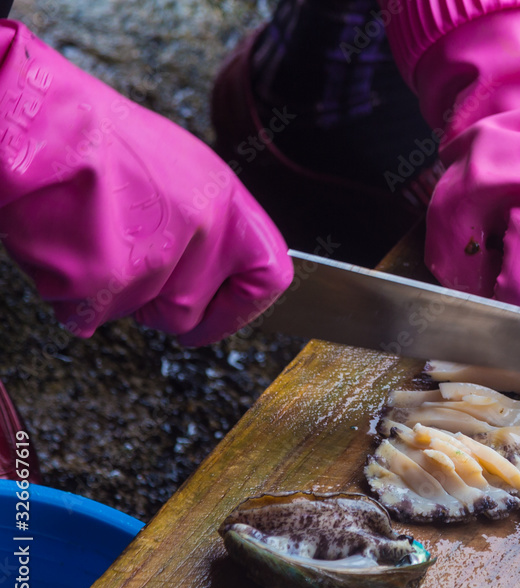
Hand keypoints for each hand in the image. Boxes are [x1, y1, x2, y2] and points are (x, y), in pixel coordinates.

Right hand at [0, 20, 291, 345]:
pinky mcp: (106, 280)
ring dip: (107, 294)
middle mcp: (202, 229)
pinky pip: (86, 315)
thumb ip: (205, 224)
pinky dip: (67, 294)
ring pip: (135, 313)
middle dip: (153, 307)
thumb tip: (209, 271)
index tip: (212, 319)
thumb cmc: (98, 141)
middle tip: (122, 266)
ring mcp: (155, 258)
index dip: (241, 310)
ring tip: (86, 236)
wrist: (38, 124)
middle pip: (188, 311)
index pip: (270, 276)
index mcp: (226, 201)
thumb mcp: (180, 172)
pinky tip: (61, 247)